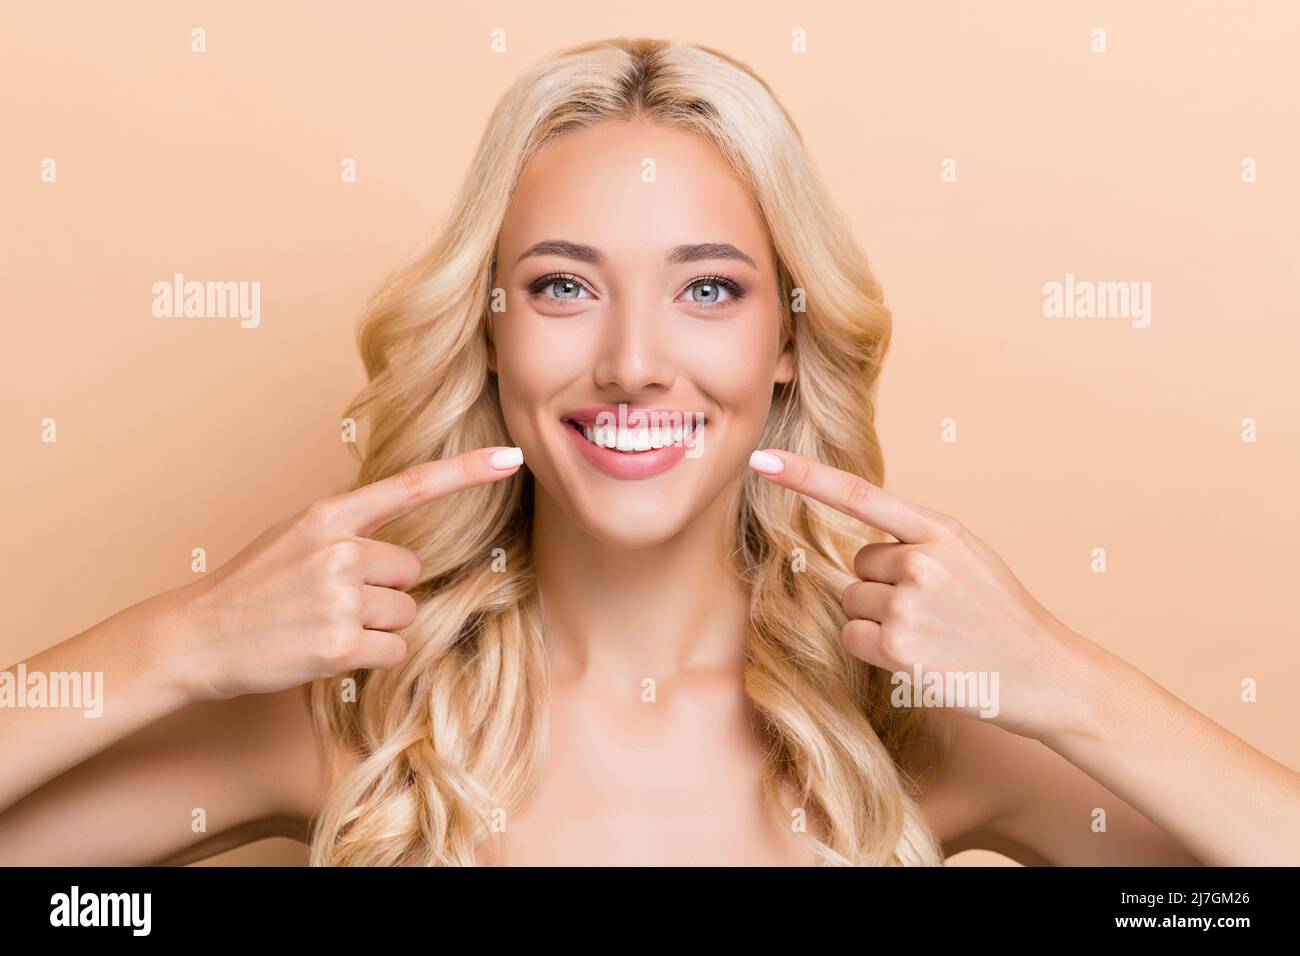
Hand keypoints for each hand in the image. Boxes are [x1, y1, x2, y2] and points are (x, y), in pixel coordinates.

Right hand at [151, 446, 524, 701]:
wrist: (195, 636)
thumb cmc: (250, 590)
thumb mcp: (293, 539)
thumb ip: (346, 533)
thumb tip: (403, 551)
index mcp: (328, 516)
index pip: (411, 486)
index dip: (467, 471)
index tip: (512, 456)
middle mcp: (340, 550)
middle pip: (412, 572)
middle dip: (385, 592)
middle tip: (333, 603)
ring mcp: (341, 597)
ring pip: (405, 614)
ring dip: (375, 629)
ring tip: (322, 626)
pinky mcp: (340, 644)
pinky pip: (394, 651)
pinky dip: (370, 659)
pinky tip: (326, 652)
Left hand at [748, 448, 1094, 740]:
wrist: (1044, 672)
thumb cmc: (1001, 616)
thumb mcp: (970, 557)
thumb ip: (918, 541)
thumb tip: (860, 546)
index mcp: (940, 531)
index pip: (861, 496)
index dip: (806, 477)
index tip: (763, 460)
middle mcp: (922, 562)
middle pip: (856, 564)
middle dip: (880, 586)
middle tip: (931, 609)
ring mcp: (909, 606)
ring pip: (852, 601)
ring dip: (877, 620)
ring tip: (930, 633)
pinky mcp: (898, 648)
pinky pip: (853, 637)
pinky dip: (875, 649)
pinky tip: (918, 657)